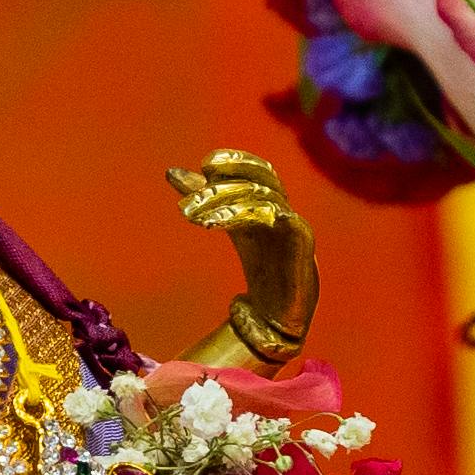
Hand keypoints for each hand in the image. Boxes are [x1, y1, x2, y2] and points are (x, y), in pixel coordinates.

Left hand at [172, 148, 317, 367]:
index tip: (205, 164)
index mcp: (267, 202)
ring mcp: (293, 224)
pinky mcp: (302, 242)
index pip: (254, 168)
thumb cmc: (259, 265)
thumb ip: (207, 199)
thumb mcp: (227, 223)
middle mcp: (282, 208)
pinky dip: (249, 214)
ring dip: (229, 202)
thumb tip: (172, 172)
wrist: (278, 312)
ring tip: (197, 218)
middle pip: (260, 179)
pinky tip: (220, 222)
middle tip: (189, 201)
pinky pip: (280, 218)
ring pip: (265, 197)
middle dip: (226, 183)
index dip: (234, 161)